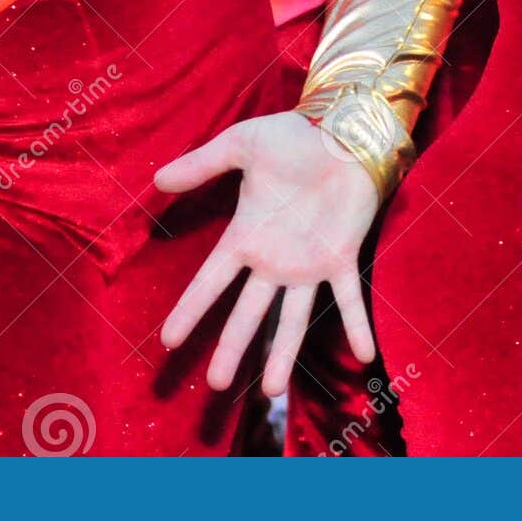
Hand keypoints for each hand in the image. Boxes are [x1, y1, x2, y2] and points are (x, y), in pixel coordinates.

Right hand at [154, 111, 379, 395]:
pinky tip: (365, 354)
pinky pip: (349, 299)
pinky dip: (357, 325)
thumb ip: (200, 165)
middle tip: (214, 386)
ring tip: (270, 391)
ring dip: (282, 355)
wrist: (341, 129)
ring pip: (292, 319)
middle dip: (230, 348)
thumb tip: (156, 181)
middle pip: (247, 312)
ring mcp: (309, 264)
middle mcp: (274, 260)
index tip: (168, 341)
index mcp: (247, 235)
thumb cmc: (291, 137)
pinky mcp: (342, 258)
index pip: (211, 281)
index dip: (190, 310)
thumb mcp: (240, 145)